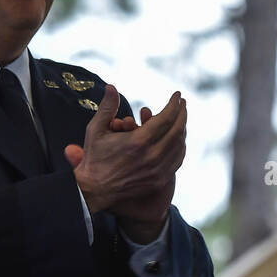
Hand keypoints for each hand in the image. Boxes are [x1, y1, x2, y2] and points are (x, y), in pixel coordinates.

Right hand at [63, 85, 187, 224]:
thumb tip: (111, 86)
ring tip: (180, 118)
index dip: (174, 104)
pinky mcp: (159, 180)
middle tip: (182, 103)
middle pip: (177, 130)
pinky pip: (177, 159)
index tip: (177, 95)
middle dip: (182, 113)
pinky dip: (180, 146)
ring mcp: (158, 170)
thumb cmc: (94, 157)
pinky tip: (177, 138)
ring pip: (179, 145)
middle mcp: (152, 156)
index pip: (166, 118)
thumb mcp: (95, 130)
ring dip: (182, 129)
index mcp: (138, 142)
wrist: (94, 190)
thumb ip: (107, 107)